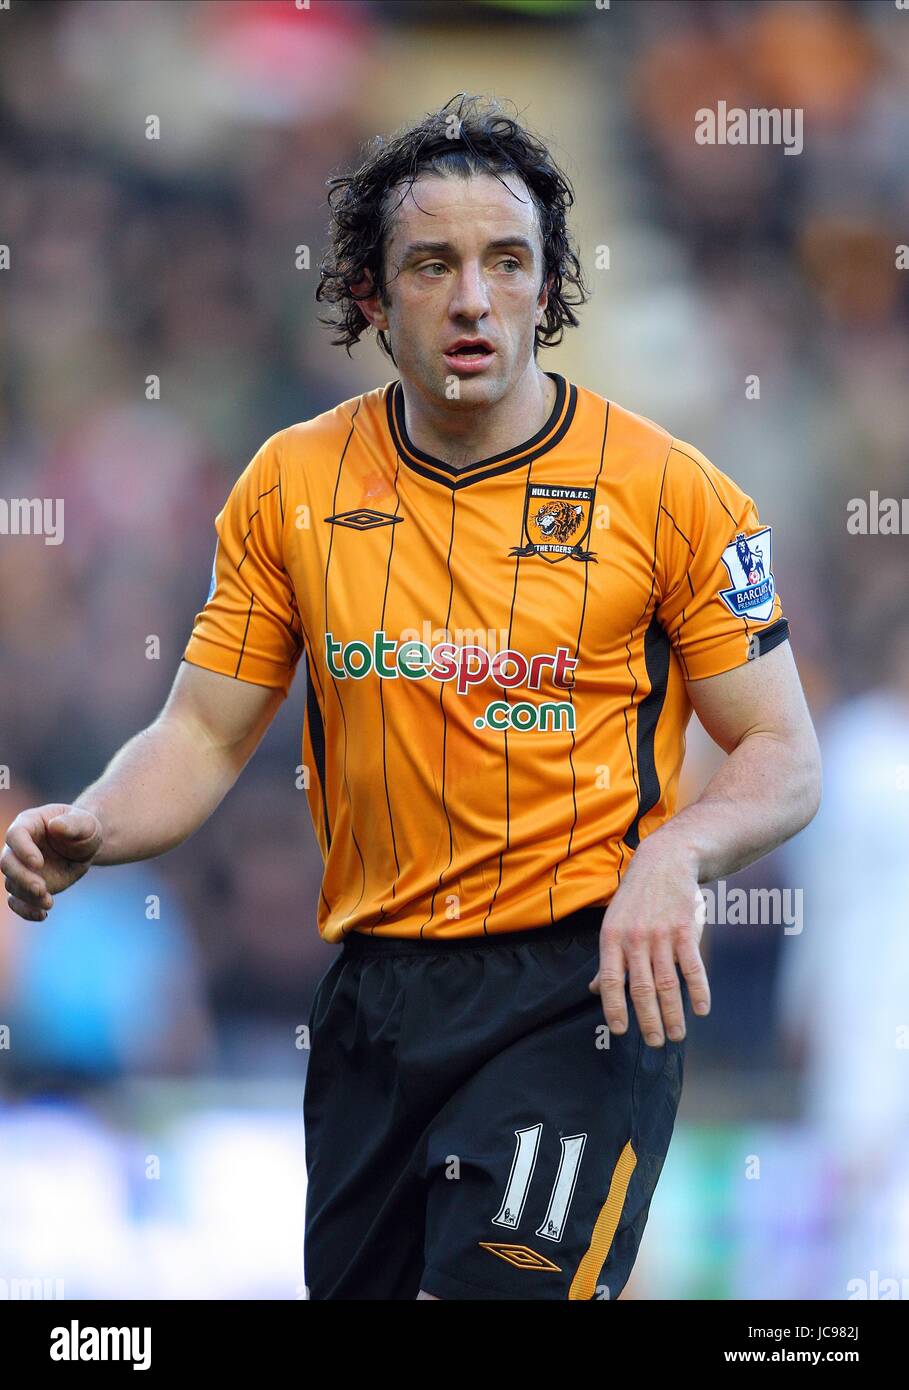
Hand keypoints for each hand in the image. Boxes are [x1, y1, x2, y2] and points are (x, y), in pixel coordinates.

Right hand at [2, 804, 102, 920]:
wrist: (84, 846)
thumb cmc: (83, 829)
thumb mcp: (85, 823)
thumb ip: (72, 824)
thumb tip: (55, 826)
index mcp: (28, 824)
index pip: (15, 835)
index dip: (23, 850)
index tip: (38, 863)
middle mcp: (18, 847)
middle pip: (7, 863)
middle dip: (22, 877)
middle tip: (41, 888)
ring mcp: (21, 867)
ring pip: (12, 884)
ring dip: (27, 896)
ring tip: (49, 903)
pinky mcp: (27, 886)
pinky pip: (17, 901)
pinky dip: (26, 910)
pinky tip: (41, 915)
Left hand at [588, 838, 709, 1045]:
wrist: (664, 862)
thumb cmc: (636, 899)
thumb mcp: (613, 923)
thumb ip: (607, 959)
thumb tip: (593, 990)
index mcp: (611, 938)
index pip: (609, 980)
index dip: (613, 1008)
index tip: (619, 1031)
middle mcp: (634, 938)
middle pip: (641, 988)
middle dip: (647, 1020)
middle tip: (654, 1042)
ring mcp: (661, 934)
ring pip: (667, 983)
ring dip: (673, 1013)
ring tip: (676, 1035)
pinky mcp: (686, 930)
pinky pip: (693, 966)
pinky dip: (699, 990)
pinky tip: (701, 1009)